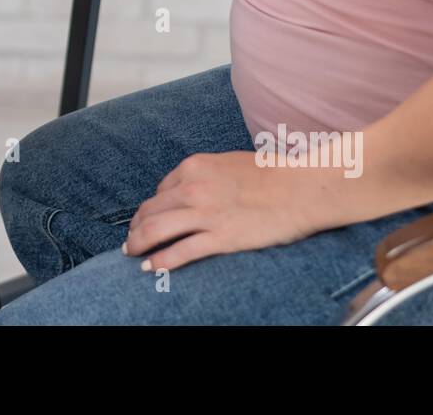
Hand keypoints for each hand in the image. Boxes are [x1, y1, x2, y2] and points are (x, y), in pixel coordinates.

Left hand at [123, 151, 321, 271]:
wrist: (301, 188)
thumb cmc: (271, 174)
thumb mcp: (228, 163)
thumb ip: (205, 175)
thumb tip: (188, 190)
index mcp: (194, 167)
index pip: (160, 191)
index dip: (153, 208)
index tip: (150, 219)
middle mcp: (193, 188)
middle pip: (151, 211)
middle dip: (136, 227)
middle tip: (131, 240)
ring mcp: (205, 214)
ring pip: (156, 230)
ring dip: (138, 244)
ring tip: (132, 254)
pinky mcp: (220, 238)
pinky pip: (180, 252)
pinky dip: (161, 261)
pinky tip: (151, 268)